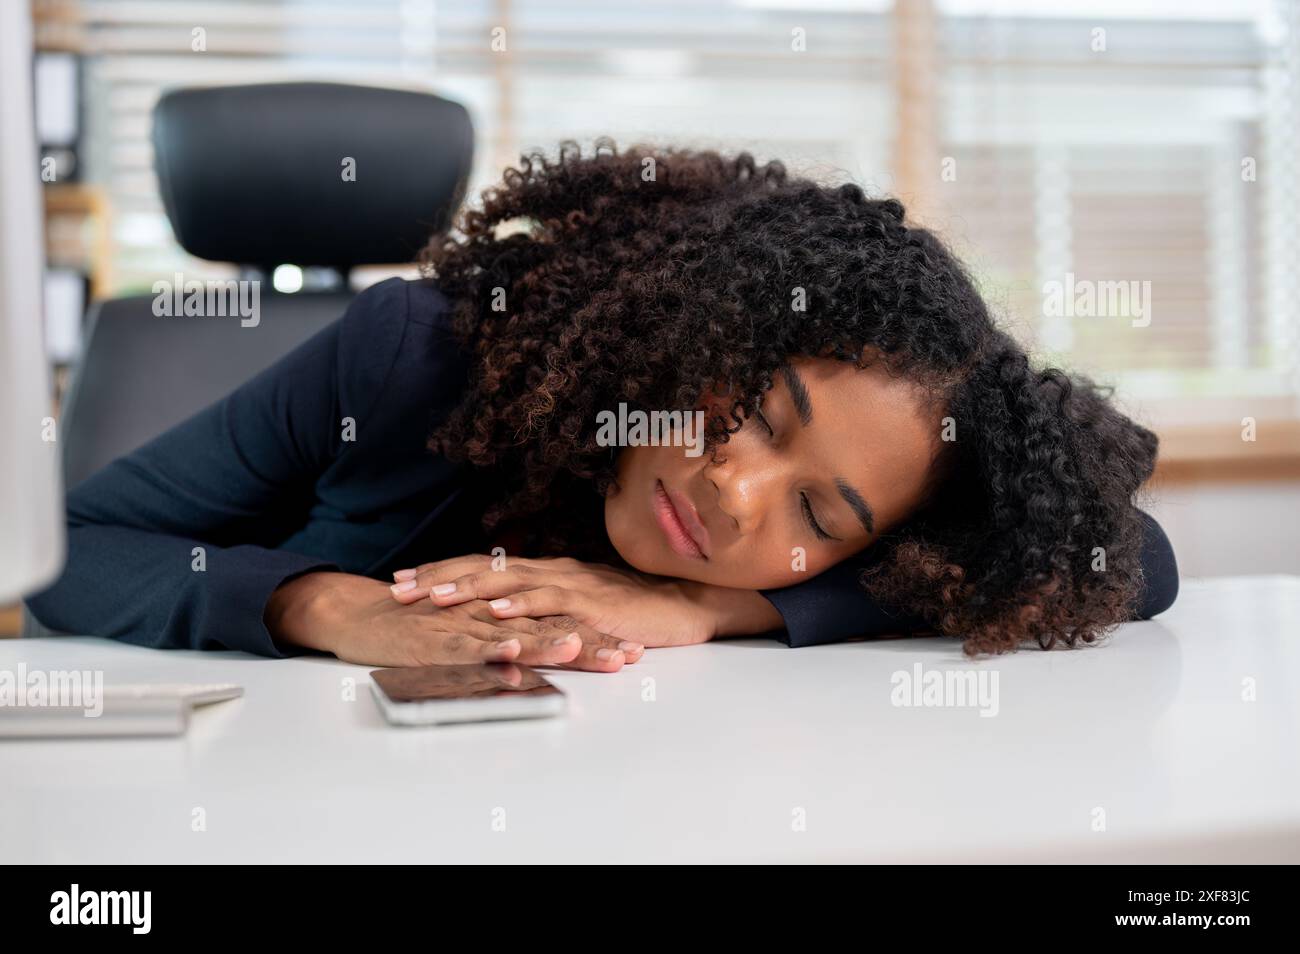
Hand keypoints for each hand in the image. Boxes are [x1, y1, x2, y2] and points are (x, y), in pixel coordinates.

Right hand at [266, 571, 632, 670]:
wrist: (359, 616)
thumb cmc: (414, 628)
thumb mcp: (469, 634)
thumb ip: (504, 643)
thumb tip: (541, 661)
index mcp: (501, 616)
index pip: (557, 625)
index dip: (595, 637)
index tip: (632, 650)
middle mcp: (490, 617)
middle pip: (547, 628)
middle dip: (589, 642)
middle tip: (627, 654)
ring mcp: (463, 626)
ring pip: (512, 633)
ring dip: (548, 641)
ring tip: (582, 648)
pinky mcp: (434, 638)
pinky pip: (465, 645)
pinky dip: (487, 648)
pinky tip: (510, 653)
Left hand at [387, 555, 784, 647]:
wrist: (682, 606)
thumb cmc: (629, 610)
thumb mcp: (577, 607)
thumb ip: (544, 607)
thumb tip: (505, 617)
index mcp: (545, 570)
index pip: (483, 565)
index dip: (442, 571)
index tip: (403, 579)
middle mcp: (551, 570)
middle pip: (484, 568)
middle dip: (438, 578)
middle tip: (398, 588)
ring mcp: (570, 583)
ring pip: (509, 580)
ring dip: (468, 587)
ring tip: (431, 597)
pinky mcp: (590, 602)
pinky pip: (549, 602)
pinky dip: (520, 605)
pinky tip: (494, 611)